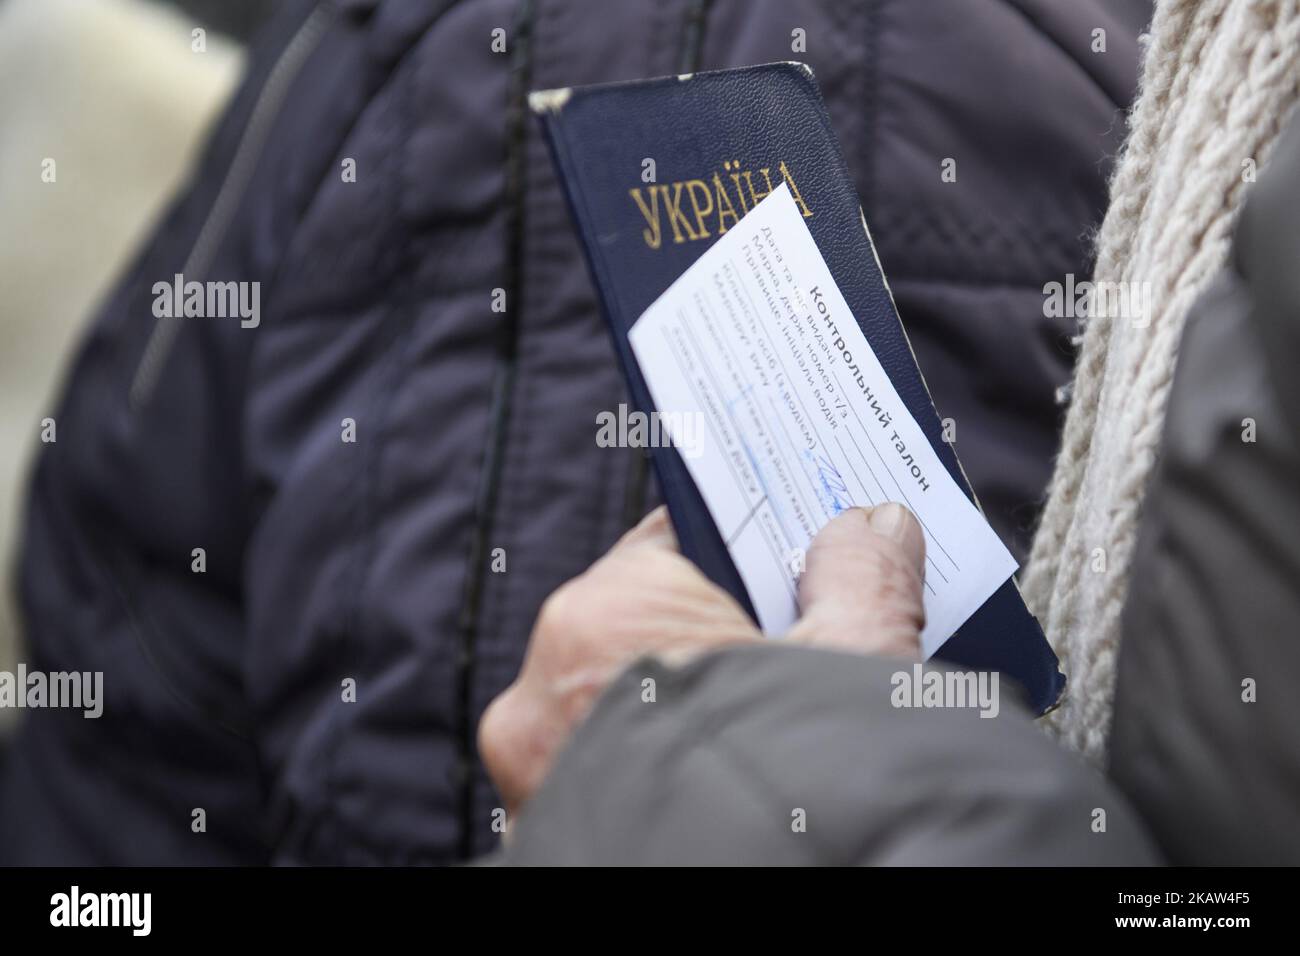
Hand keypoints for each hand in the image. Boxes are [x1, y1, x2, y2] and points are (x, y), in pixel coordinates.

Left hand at [478, 502, 925, 815]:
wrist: (763, 921)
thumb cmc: (794, 790)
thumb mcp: (857, 660)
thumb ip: (864, 574)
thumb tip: (875, 530)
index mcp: (603, 615)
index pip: (672, 543)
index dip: (741, 550)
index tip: (787, 561)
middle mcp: (545, 686)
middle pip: (649, 626)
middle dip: (722, 636)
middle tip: (798, 651)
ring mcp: (538, 768)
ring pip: (623, 702)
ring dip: (690, 708)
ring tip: (772, 725)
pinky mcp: (549, 828)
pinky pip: (609, 768)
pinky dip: (662, 768)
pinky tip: (727, 780)